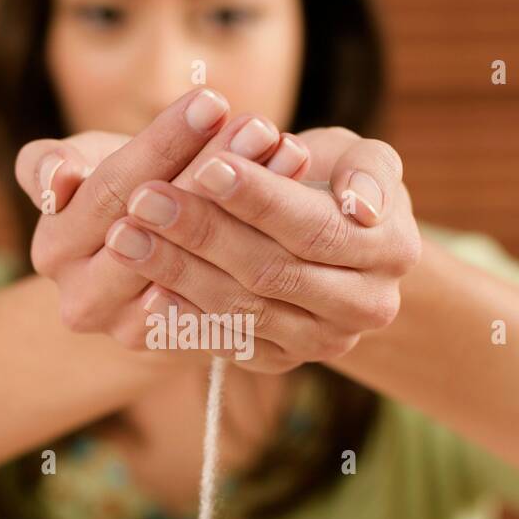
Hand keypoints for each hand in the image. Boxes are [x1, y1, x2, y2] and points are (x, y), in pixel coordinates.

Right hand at [14, 89, 309, 343]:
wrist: (138, 266)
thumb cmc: (110, 192)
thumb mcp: (76, 165)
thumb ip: (49, 162)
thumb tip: (56, 177)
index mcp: (53, 251)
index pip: (112, 189)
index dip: (163, 143)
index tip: (213, 100)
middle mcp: (84, 302)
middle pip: (158, 228)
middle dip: (214, 171)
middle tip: (263, 127)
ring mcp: (132, 333)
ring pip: (199, 263)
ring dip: (249, 207)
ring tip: (289, 154)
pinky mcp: (180, 349)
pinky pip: (227, 298)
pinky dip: (263, 249)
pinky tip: (297, 208)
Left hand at [102, 127, 421, 372]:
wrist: (333, 246)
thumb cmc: (337, 180)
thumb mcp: (360, 156)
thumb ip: (367, 168)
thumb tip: (360, 203)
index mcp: (392, 250)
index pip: (315, 227)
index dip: (259, 199)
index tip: (207, 166)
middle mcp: (365, 307)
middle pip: (272, 272)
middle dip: (203, 232)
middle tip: (144, 198)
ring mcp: (322, 342)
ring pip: (242, 310)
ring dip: (178, 273)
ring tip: (126, 235)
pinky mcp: (280, 361)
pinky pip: (227, 343)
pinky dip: (183, 318)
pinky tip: (144, 289)